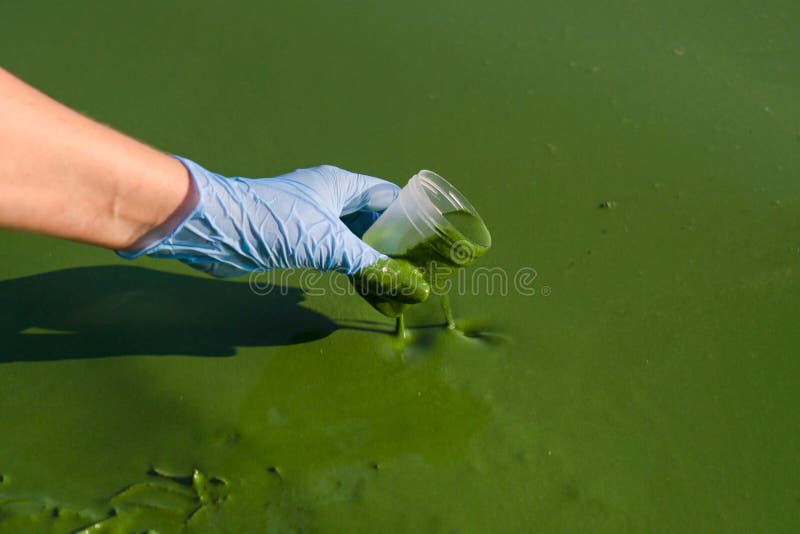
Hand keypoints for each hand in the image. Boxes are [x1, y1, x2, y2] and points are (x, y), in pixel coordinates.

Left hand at [118, 157, 429, 310]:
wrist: (215, 228)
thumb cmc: (273, 222)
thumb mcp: (328, 243)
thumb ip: (370, 264)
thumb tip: (411, 285)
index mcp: (340, 185)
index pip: (388, 197)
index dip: (410, 218)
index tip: (428, 244)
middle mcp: (328, 198)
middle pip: (372, 219)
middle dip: (393, 245)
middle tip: (415, 271)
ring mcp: (311, 218)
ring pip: (352, 238)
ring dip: (370, 260)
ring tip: (395, 285)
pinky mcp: (296, 240)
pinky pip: (332, 253)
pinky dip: (349, 268)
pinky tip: (363, 287)